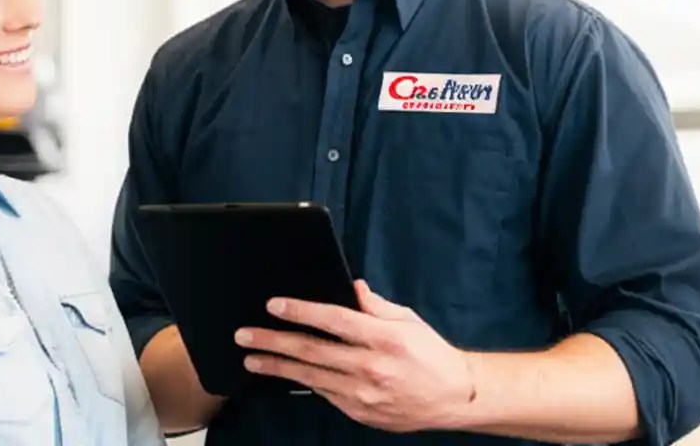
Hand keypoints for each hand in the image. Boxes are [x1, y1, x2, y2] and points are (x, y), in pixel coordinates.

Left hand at [235, 280, 475, 432]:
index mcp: (385, 338)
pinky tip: (283, 374)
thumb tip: (350, 286)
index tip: (274, 304)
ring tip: (251, 359)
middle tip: (245, 335)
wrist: (454, 399)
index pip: (334, 320)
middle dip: (273, 342)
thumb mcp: (408, 320)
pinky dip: (301, 383)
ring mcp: (364, 394)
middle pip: (312, 352)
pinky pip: (323, 394)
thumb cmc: (430, 354)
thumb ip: (375, 305)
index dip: (301, 311)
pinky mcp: (360, 412)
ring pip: (310, 377)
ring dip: (277, 367)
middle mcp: (372, 367)